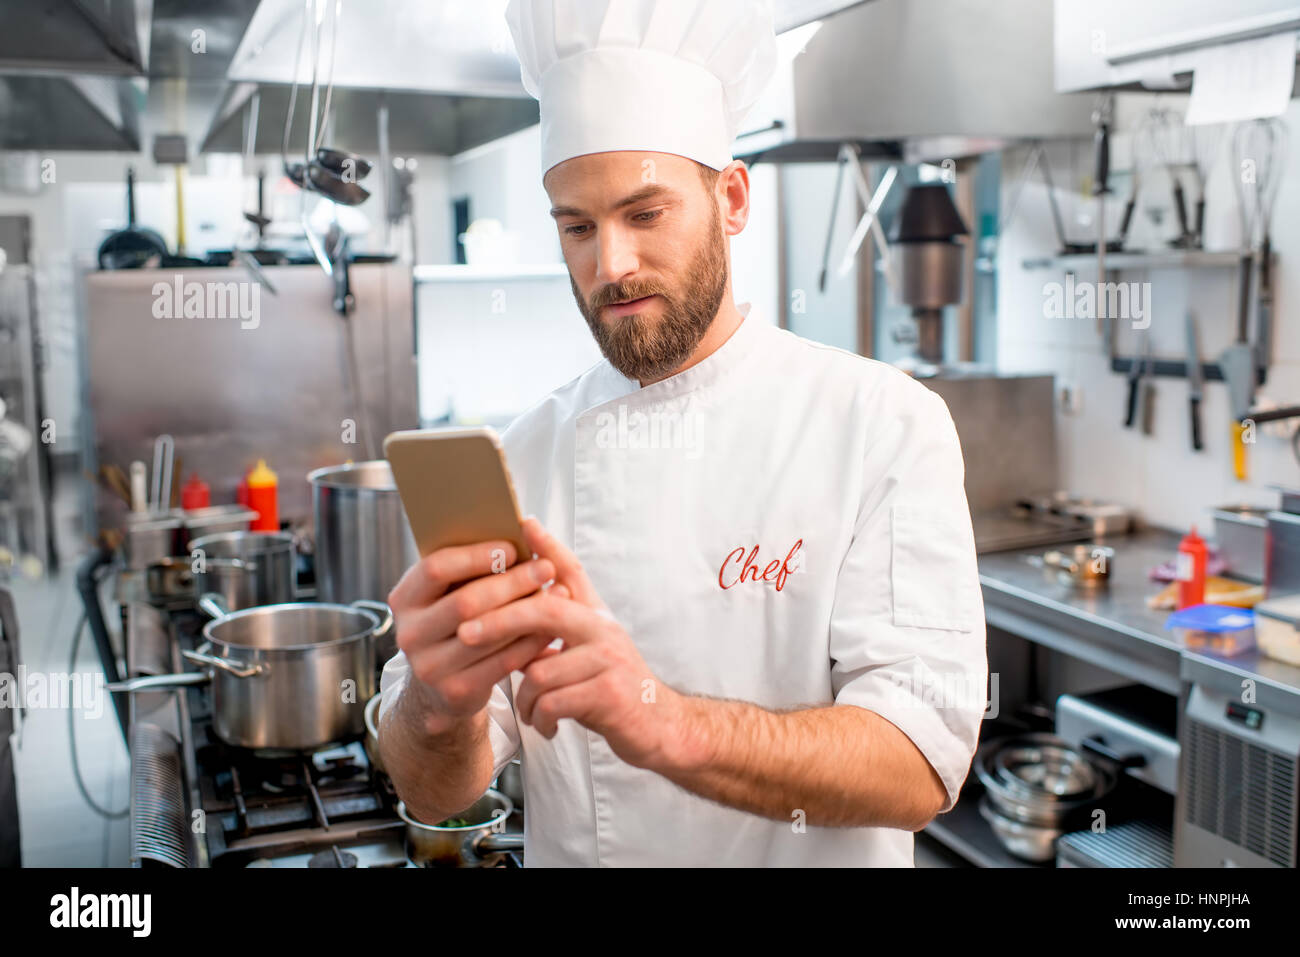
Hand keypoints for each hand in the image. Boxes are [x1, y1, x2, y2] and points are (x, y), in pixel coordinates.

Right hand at [388, 538, 568, 732]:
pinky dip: (530, 642)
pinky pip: (502, 662)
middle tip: (546, 567)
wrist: (440, 686)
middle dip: (511, 582)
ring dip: (527, 611)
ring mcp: (429, 666)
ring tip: (558, 593)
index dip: (476, 556)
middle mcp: (410, 633)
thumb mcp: (448, 594)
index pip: (436, 568)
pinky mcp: (455, 691)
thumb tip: (519, 530)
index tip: (513, 547)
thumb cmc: (454, 622)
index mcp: (404, 599)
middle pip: (465, 602)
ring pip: (487, 634)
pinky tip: (551, 626)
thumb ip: (470, 567)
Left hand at [456, 518, 682, 769]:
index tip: (523, 522)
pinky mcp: (608, 694)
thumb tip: (513, 605)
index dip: (547, 545)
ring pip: (540, 670)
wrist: (658, 726)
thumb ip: (559, 626)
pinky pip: (553, 702)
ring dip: (524, 698)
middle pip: (543, 610)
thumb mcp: (589, 647)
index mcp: (595, 615)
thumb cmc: (611, 686)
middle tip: (464, 634)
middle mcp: (604, 629)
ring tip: (528, 711)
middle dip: (498, 621)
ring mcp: (608, 660)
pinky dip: (540, 718)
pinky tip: (544, 726)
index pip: (570, 570)